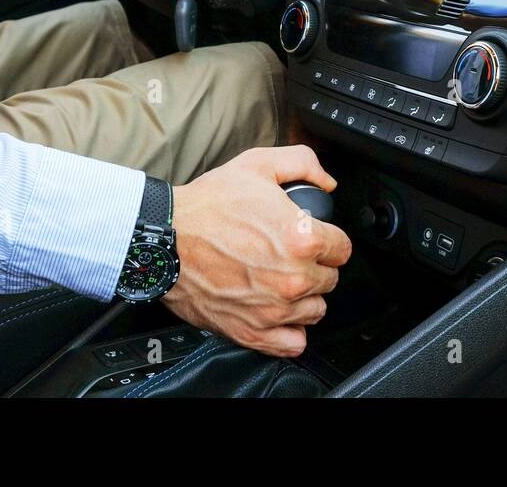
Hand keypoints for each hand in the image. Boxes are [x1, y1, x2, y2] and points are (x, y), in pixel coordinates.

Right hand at [164, 146, 351, 357]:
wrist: (164, 240)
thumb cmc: (206, 206)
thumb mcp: (257, 164)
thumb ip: (303, 164)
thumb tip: (328, 183)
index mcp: (302, 238)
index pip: (342, 249)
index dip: (328, 239)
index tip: (312, 238)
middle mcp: (293, 278)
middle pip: (330, 280)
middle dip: (315, 266)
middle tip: (288, 254)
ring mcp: (274, 309)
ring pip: (315, 310)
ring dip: (304, 297)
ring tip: (280, 280)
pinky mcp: (252, 331)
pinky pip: (293, 343)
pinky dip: (289, 330)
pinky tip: (277, 310)